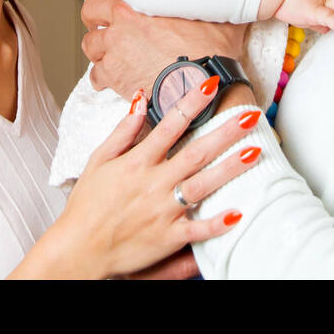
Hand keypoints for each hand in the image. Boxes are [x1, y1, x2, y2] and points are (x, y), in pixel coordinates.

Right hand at [54, 77, 264, 278]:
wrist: (78, 249)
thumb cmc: (87, 206)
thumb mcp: (98, 161)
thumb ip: (123, 131)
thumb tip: (140, 100)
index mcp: (137, 162)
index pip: (170, 124)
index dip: (191, 101)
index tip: (211, 83)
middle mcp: (153, 183)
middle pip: (196, 152)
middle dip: (225, 132)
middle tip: (251, 116)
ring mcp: (162, 211)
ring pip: (203, 185)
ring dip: (230, 169)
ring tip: (255, 152)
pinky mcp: (167, 238)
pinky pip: (198, 230)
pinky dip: (217, 222)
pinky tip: (239, 212)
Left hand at [73, 0, 248, 97]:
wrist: (203, 86)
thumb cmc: (214, 49)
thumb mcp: (227, 10)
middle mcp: (121, 17)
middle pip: (90, 10)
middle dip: (96, 16)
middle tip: (104, 21)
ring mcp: (114, 47)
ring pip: (89, 43)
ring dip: (98, 47)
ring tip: (110, 52)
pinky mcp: (113, 75)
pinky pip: (96, 73)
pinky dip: (102, 76)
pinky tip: (112, 78)